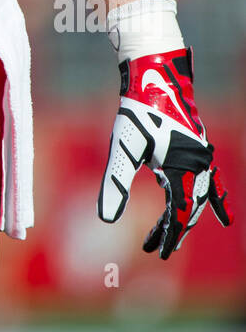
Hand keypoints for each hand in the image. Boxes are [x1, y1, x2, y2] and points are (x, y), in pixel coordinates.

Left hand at [98, 47, 232, 258]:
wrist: (155, 78)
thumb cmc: (137, 112)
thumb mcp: (123, 148)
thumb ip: (115, 183)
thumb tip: (106, 218)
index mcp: (182, 168)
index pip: (178, 212)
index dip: (169, 235)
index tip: (158, 253)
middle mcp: (198, 165)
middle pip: (190, 208)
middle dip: (175, 230)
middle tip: (159, 248)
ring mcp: (201, 157)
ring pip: (199, 197)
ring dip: (187, 217)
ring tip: (174, 236)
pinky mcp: (197, 150)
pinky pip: (212, 182)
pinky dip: (217, 201)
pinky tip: (225, 218)